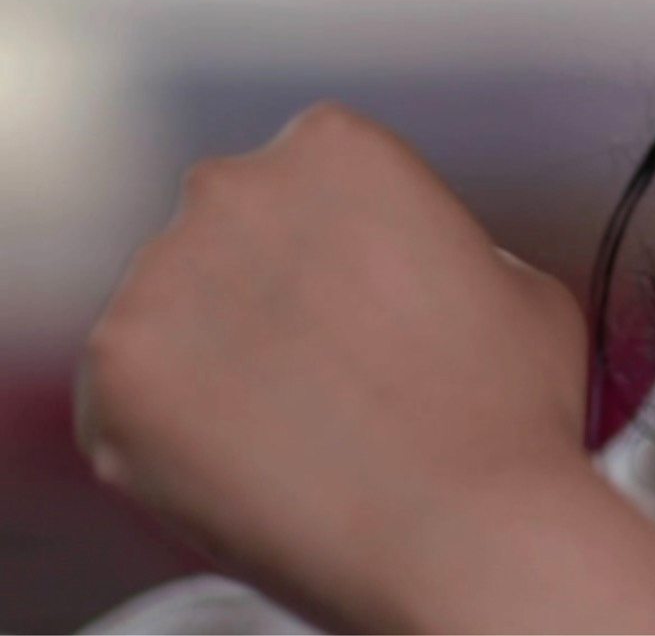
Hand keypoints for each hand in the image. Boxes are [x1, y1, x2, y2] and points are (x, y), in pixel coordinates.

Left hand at [74, 103, 654, 630]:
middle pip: (231, 232)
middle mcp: (234, 188)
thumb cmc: (510, 414)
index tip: (364, 303)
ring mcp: (160, 278)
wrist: (462, 530)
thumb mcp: (518, 284)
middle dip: (264, 290)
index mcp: (337, 146)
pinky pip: (127, 395)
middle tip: (327, 371)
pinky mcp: (113, 371)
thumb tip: (408, 271)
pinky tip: (254, 466)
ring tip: (297, 432)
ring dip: (216, 361)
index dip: (340, 248)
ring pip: (173, 314)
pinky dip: (175, 433)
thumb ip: (441, 248)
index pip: (307, 178)